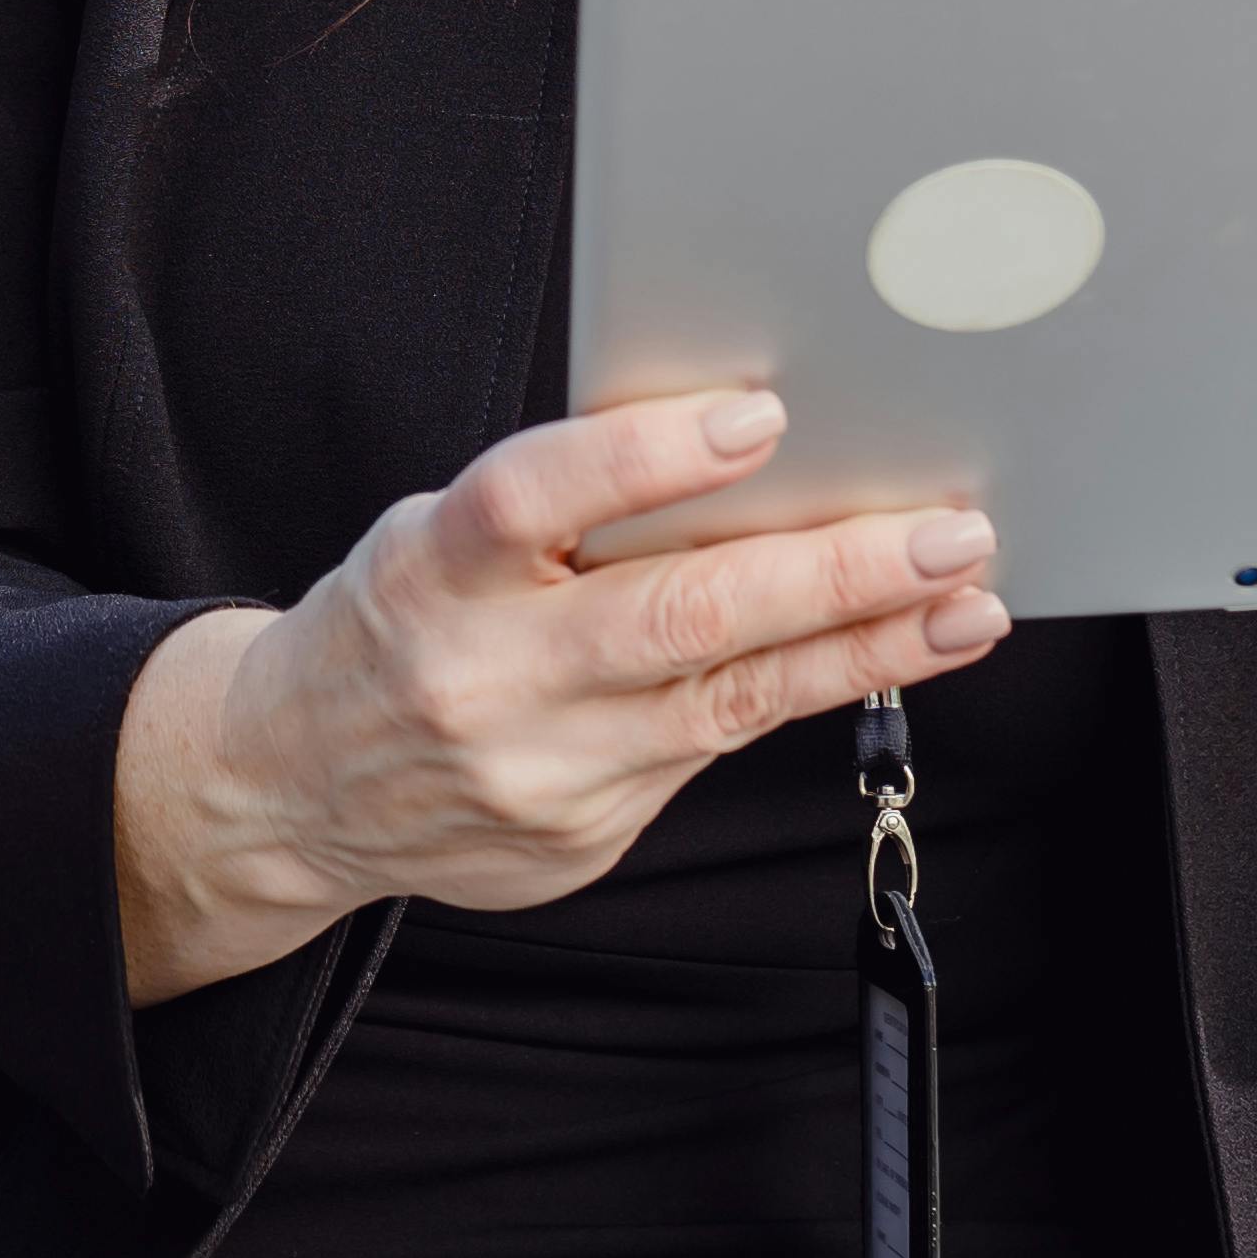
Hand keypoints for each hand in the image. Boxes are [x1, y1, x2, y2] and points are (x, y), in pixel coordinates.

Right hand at [113, 387, 1009, 1005]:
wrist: (292, 787)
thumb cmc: (398, 619)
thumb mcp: (435, 536)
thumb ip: (560, 505)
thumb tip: (744, 445)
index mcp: (431, 573)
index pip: (531, 499)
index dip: (645, 457)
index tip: (758, 416)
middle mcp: (483, 679)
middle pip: (673, 619)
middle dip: (829, 572)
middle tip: (946, 530)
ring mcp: (538, 775)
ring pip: (728, 702)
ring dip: (865, 647)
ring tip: (964, 601)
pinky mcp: (580, 841)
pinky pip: (710, 754)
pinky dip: (805, 695)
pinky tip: (886, 655)